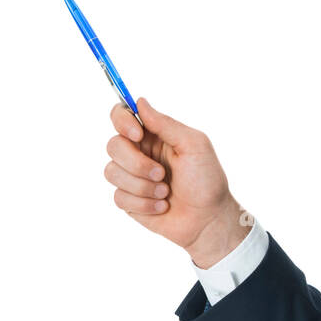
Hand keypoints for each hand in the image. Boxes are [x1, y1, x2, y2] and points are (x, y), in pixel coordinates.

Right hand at [104, 96, 247, 259]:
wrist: (208, 219)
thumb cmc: (207, 180)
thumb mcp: (194, 146)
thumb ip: (166, 124)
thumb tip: (139, 101)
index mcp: (154, 135)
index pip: (122, 116)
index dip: (122, 121)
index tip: (138, 134)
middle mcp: (139, 153)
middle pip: (113, 145)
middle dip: (137, 163)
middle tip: (162, 174)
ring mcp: (132, 177)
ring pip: (112, 172)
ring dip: (142, 186)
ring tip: (165, 192)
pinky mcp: (129, 200)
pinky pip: (119, 197)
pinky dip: (143, 203)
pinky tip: (161, 206)